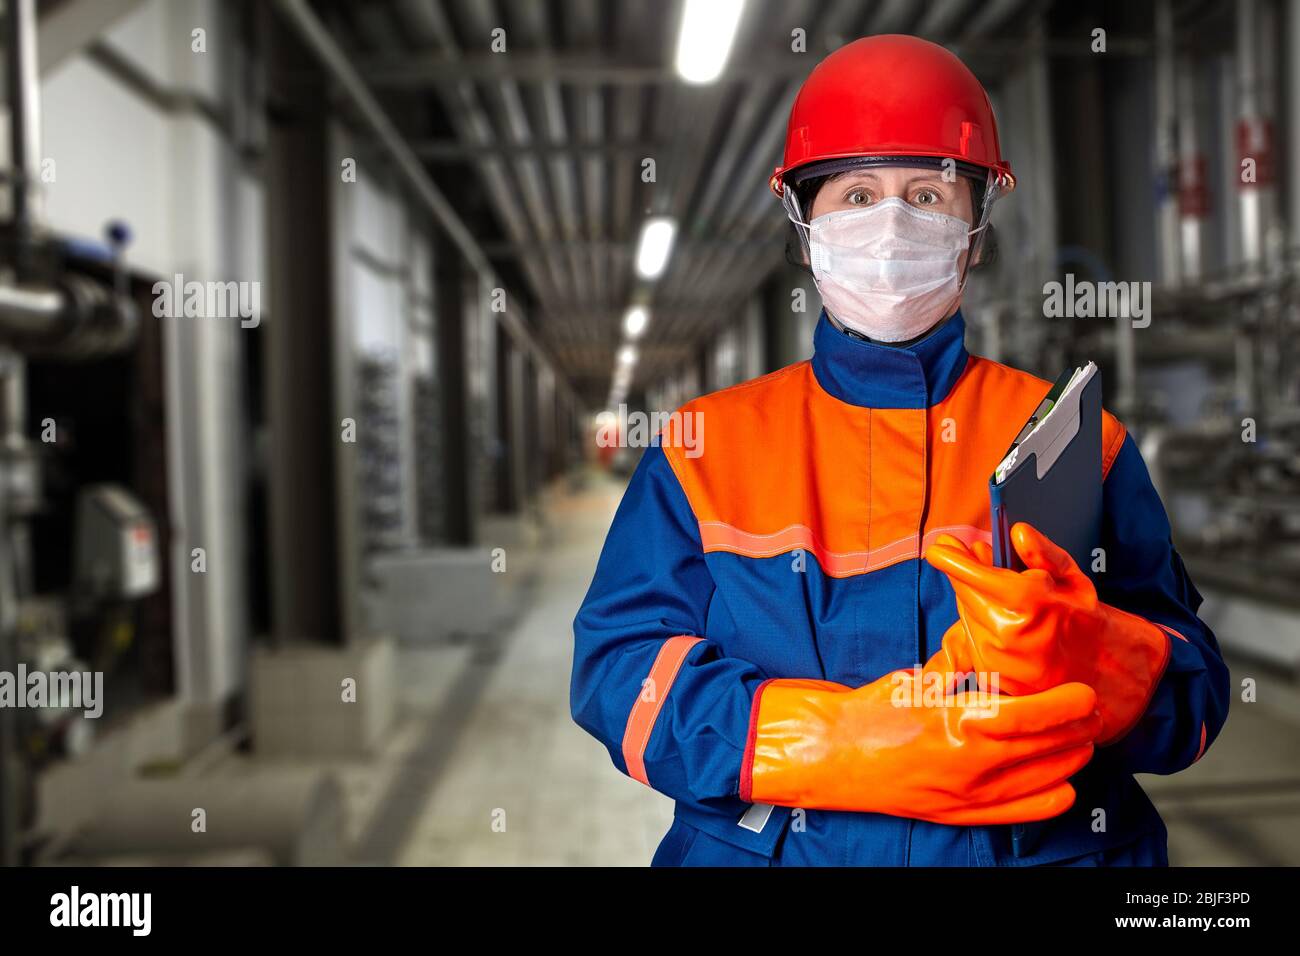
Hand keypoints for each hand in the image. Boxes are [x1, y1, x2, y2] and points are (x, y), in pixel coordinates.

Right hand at [742, 646, 1102, 825]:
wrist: (834, 755)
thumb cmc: (869, 714)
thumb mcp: (917, 678)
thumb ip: (959, 664)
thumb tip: (986, 638)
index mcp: (954, 723)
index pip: (1028, 716)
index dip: (1064, 706)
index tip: (1084, 694)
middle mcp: (966, 764)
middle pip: (1045, 749)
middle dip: (1078, 729)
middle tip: (1090, 711)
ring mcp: (967, 794)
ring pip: (1044, 781)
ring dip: (1070, 759)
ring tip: (1080, 739)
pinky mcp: (962, 814)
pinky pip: (1024, 812)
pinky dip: (1053, 797)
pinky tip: (1063, 781)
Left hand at [925, 522, 1170, 744]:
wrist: (1106, 676)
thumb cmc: (1087, 622)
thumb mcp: (1073, 580)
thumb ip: (1043, 553)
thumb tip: (1018, 532)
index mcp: (1024, 602)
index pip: (970, 573)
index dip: (950, 557)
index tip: (940, 546)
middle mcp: (1004, 633)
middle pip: (964, 593)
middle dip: (967, 576)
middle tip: (980, 562)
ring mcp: (996, 660)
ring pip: (966, 617)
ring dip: (976, 603)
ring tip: (1004, 600)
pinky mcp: (992, 679)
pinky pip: (973, 642)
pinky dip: (982, 629)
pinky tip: (1004, 626)